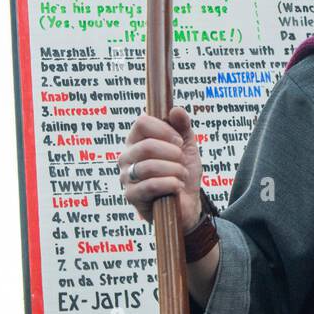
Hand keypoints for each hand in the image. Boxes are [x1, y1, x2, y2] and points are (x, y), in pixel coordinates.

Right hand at [119, 106, 202, 232]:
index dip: (164, 130)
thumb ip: (183, 127)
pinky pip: (151, 185)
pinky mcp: (131, 195)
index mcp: (137, 140)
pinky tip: (177, 186)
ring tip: (182, 175)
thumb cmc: (182, 173)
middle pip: (147, 145)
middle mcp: (126, 156)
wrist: (187, 204)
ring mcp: (126, 176)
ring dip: (175, 170)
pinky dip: (171, 184)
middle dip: (173, 154)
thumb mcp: (187, 147)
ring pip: (150, 166)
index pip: (142, 122)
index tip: (179, 141)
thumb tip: (175, 109)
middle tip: (182, 161)